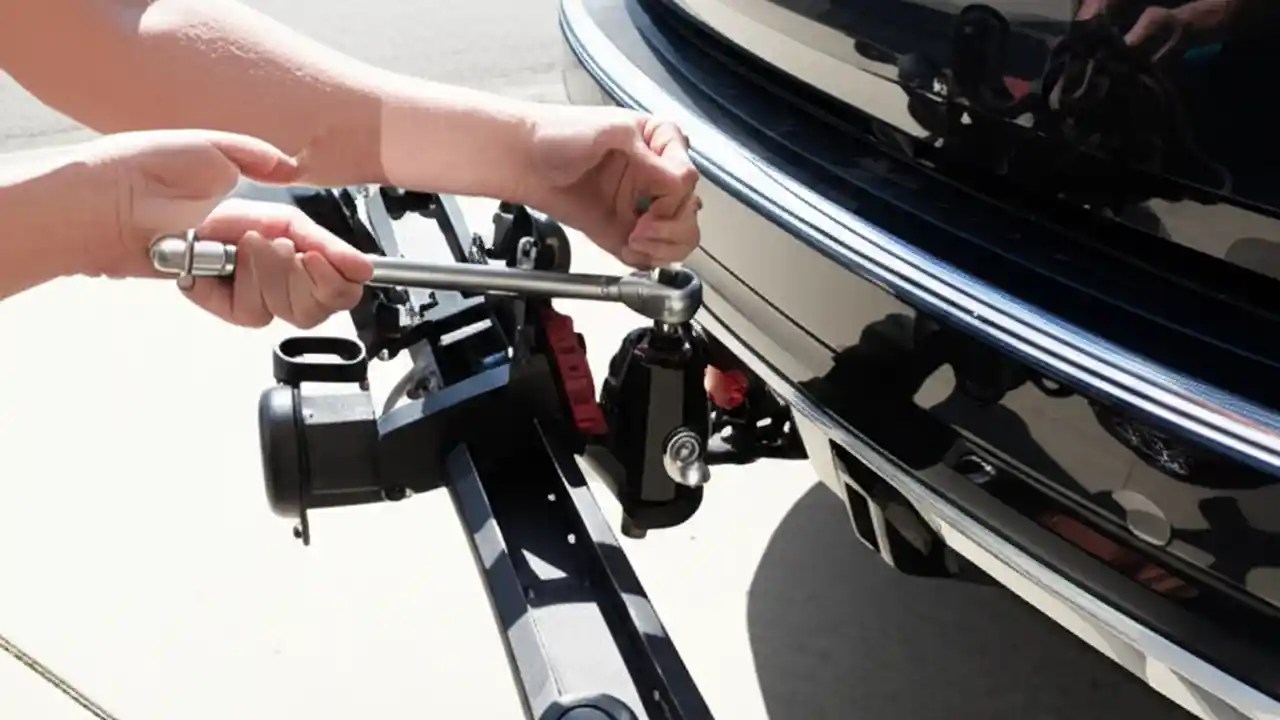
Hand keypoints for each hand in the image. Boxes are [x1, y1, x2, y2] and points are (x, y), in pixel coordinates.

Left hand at [84, 129, 371, 327]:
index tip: (362, 268)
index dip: (345, 260)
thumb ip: (259, 156)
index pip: (321, 248)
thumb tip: (292, 168)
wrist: (104, 203)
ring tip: (253, 247)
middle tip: (303, 254)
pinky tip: (226, 268)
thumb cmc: (143, 170)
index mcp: (264, 219)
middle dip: (322, 275)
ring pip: (292, 306)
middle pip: (319, 290)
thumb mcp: (211, 148)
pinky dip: (245, 292)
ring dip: (281, 277)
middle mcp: (256, 254)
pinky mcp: (217, 300)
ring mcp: (238, 281)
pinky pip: (253, 314)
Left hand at [521, 106, 700, 268]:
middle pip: (690, 211)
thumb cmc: (559, 134)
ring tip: (636, 241)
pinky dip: (647, 259)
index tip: (650, 207)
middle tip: (641, 229)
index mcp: (661, 143)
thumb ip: (645, 154)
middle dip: (670, 227)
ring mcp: (643, 206)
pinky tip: (629, 249)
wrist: (525, 161)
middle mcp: (657, 175)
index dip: (672, 198)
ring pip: (681, 236)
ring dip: (664, 246)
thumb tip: (676, 180)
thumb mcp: (609, 131)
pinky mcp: (625, 231)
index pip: (687, 178)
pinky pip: (653, 254)